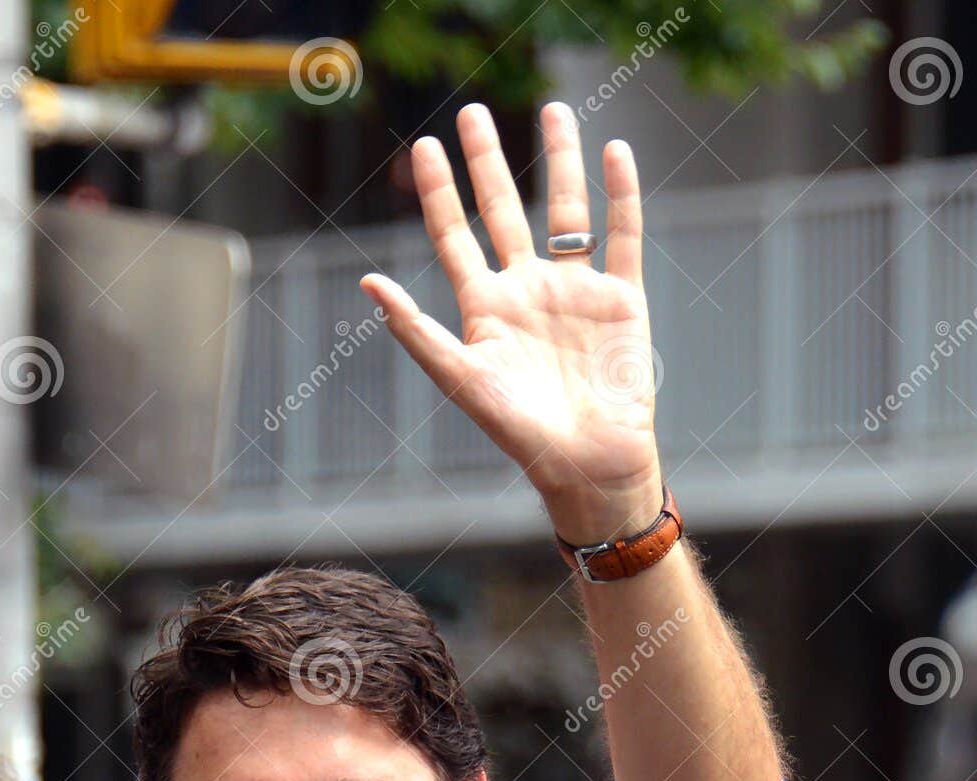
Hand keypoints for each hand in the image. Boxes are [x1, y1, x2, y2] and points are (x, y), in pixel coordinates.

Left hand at [361, 103, 662, 545]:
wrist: (586, 460)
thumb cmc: (519, 431)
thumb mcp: (460, 378)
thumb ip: (416, 330)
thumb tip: (368, 282)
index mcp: (485, 309)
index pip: (455, 236)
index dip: (440, 192)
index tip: (424, 146)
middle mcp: (527, 292)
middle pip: (504, 210)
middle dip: (488, 162)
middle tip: (472, 112)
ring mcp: (575, 291)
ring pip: (566, 210)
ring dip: (560, 161)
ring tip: (552, 110)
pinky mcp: (622, 298)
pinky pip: (620, 235)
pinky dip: (621, 194)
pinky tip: (614, 152)